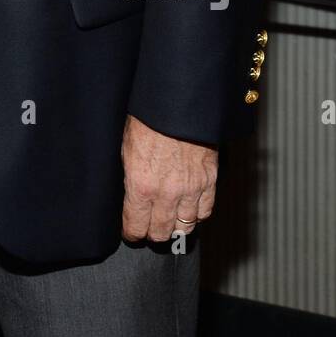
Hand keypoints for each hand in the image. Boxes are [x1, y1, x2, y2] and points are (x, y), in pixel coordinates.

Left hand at [121, 114, 216, 242]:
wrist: (178, 104)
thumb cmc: (148, 118)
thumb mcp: (126, 147)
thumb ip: (130, 176)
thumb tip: (129, 194)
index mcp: (141, 185)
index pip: (135, 225)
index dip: (131, 232)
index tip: (130, 232)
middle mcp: (166, 193)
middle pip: (160, 232)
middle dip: (151, 233)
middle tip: (148, 229)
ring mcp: (191, 189)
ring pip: (184, 227)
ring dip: (174, 227)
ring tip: (168, 223)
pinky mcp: (209, 181)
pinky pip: (205, 211)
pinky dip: (197, 215)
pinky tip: (189, 211)